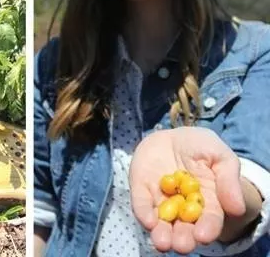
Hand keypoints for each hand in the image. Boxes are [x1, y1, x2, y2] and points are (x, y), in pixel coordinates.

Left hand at [129, 126, 245, 254]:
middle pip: (184, 228)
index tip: (204, 235)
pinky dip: (143, 213)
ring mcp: (161, 200)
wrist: (172, 135)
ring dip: (161, 234)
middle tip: (182, 244)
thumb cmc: (200, 146)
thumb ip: (228, 178)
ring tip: (163, 242)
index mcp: (207, 201)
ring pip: (161, 222)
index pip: (209, 219)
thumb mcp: (220, 155)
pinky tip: (148, 221)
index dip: (208, 228)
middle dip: (183, 238)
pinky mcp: (142, 191)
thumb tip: (237, 208)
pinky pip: (141, 204)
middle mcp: (183, 207)